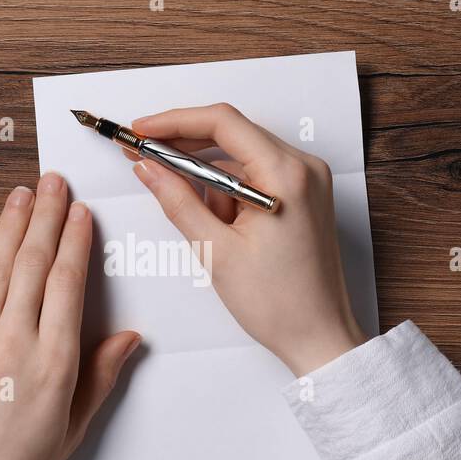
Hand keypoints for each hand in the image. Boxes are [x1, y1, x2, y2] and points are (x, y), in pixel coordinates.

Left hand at [0, 174, 140, 459]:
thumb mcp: (71, 431)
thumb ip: (100, 378)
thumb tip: (129, 337)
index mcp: (54, 364)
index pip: (67, 284)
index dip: (75, 241)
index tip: (82, 212)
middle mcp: (13, 343)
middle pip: (32, 264)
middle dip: (46, 217)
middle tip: (54, 181)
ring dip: (10, 225)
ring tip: (21, 193)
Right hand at [131, 103, 365, 376]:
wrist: (319, 337)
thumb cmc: (278, 304)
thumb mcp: (215, 251)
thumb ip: (177, 201)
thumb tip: (147, 167)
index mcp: (285, 175)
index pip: (222, 122)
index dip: (174, 122)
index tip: (141, 131)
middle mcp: (303, 167)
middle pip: (232, 133)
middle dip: (185, 147)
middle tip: (144, 159)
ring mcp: (307, 180)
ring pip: (241, 157)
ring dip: (209, 179)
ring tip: (205, 226)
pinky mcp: (304, 195)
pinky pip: (256, 176)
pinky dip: (229, 193)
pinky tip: (222, 227)